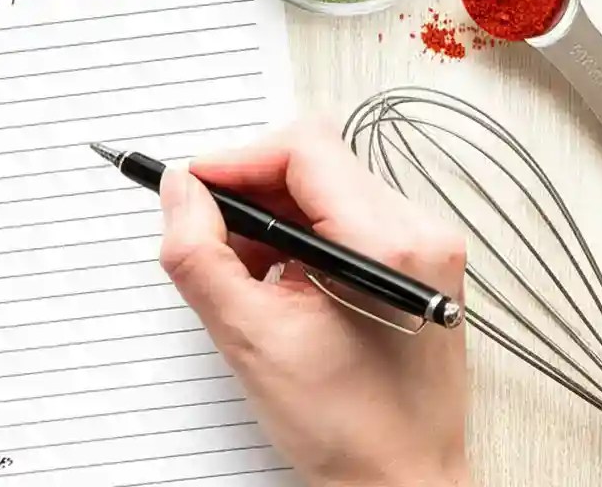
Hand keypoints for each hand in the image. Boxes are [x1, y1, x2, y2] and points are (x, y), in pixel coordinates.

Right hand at [159, 120, 469, 486]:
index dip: (237, 160)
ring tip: (244, 276)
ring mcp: (423, 249)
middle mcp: (420, 234)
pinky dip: (298, 241)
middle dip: (250, 194)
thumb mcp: (249, 338)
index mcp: (390, 244)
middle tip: (210, 238)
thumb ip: (200, 254)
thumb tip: (179, 191)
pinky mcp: (414, 265)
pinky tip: (277, 286)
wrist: (400, 484)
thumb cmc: (348, 429)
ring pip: (325, 190)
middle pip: (315, 164)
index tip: (193, 189)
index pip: (304, 148)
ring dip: (272, 220)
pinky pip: (344, 220)